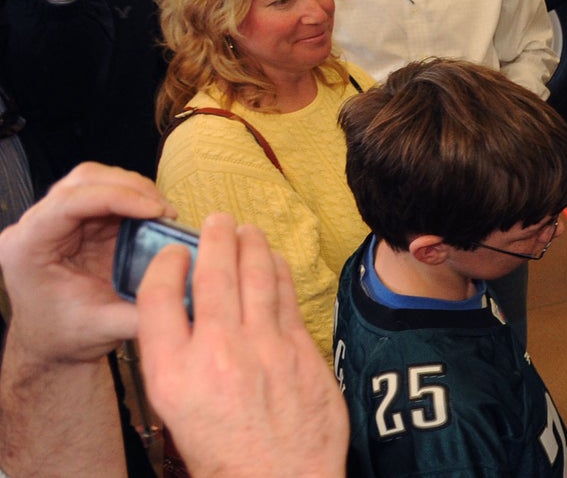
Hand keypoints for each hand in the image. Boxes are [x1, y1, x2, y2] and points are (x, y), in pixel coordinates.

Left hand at [0, 163, 172, 362]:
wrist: (53, 345)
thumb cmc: (67, 337)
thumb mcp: (106, 327)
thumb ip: (144, 311)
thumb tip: (189, 293)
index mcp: (28, 248)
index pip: (69, 202)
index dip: (117, 197)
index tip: (156, 210)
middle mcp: (35, 227)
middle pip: (82, 181)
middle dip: (129, 187)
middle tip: (164, 210)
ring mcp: (55, 221)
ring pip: (94, 179)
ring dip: (133, 189)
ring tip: (161, 213)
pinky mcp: (76, 221)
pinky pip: (105, 193)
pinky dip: (133, 199)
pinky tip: (151, 216)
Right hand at [137, 214, 348, 476]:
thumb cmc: (225, 456)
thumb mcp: (176, 410)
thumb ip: (178, 357)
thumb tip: (191, 311)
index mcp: (172, 372)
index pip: (158, 296)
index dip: (166, 264)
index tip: (174, 253)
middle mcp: (216, 353)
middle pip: (213, 274)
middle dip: (215, 238)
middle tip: (217, 220)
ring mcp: (264, 349)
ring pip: (256, 277)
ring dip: (252, 246)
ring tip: (248, 230)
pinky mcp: (301, 351)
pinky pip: (288, 298)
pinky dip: (279, 273)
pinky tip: (275, 262)